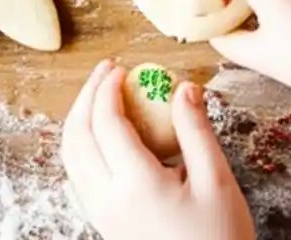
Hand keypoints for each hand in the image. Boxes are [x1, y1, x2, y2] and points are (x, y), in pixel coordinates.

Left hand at [61, 60, 255, 239]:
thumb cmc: (220, 237)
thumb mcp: (217, 180)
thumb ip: (196, 130)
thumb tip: (184, 87)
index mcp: (137, 185)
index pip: (107, 123)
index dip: (109, 89)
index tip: (121, 68)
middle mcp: (108, 199)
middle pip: (78, 135)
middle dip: (88, 95)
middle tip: (107, 70)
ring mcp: (100, 214)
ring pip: (71, 156)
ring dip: (80, 118)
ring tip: (101, 95)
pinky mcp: (102, 223)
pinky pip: (78, 175)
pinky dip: (81, 145)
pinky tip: (102, 134)